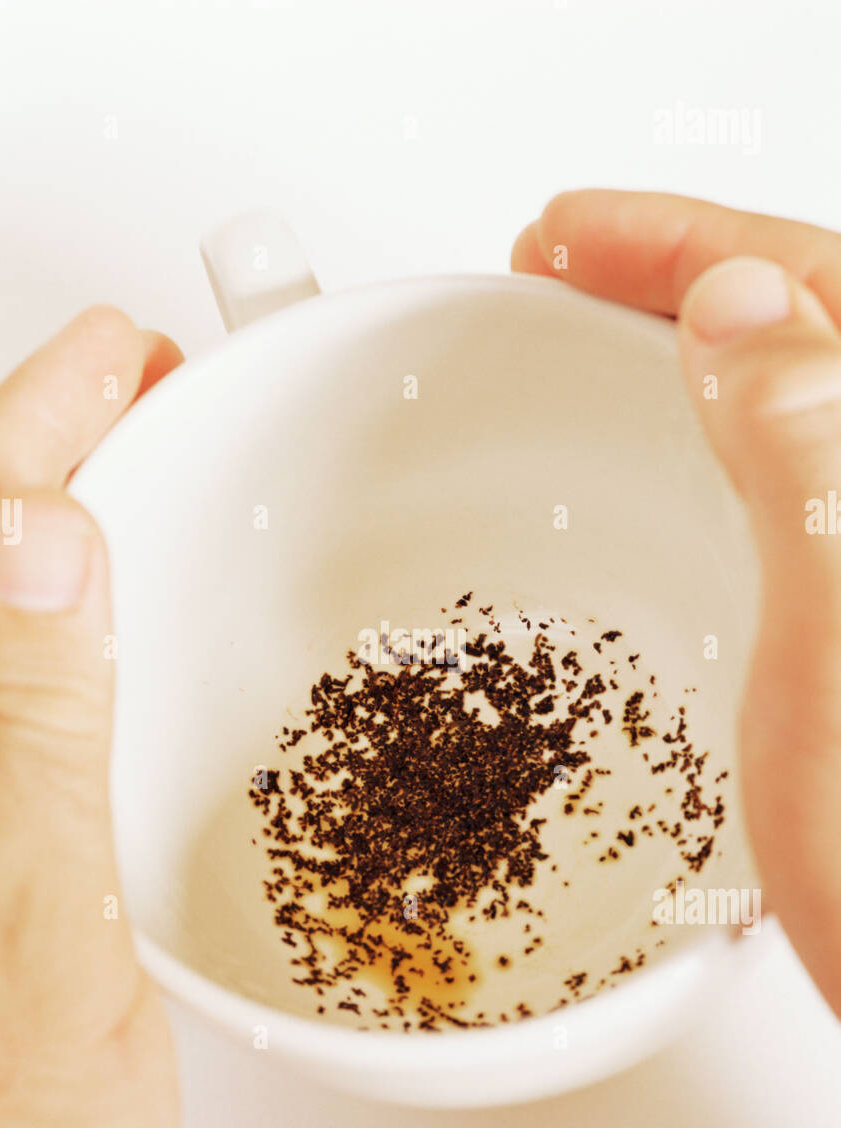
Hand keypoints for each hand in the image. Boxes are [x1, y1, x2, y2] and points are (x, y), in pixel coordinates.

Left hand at [0, 308, 181, 1127]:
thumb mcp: (34, 935)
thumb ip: (30, 736)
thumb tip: (30, 543)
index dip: (35, 417)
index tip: (119, 350)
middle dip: (50, 440)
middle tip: (133, 378)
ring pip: (4, 615)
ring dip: (67, 517)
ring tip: (138, 458)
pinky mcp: (1, 846)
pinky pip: (36, 693)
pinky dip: (85, 620)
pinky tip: (125, 610)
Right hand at [514, 191, 840, 1017]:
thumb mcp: (837, 640)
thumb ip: (807, 452)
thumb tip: (745, 303)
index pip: (823, 294)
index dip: (690, 242)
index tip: (570, 233)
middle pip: (809, 334)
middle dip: (683, 276)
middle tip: (568, 259)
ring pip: (787, 412)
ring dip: (693, 355)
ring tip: (594, 329)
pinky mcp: (837, 631)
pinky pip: (771, 497)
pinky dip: (703, 455)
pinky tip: (655, 461)